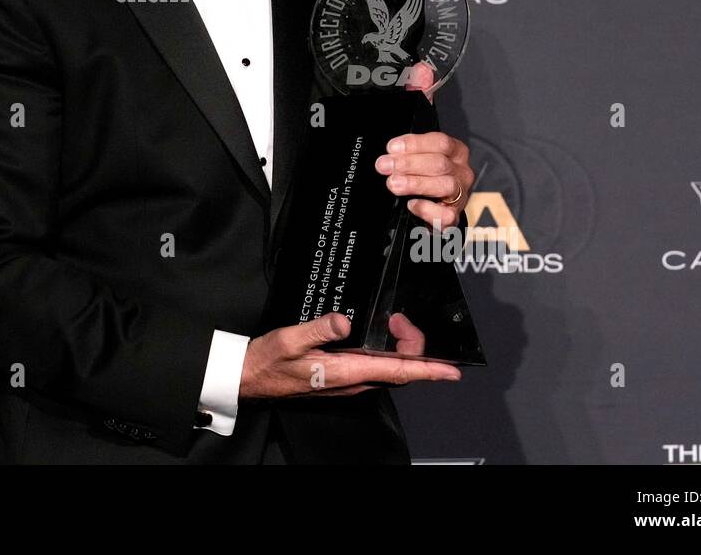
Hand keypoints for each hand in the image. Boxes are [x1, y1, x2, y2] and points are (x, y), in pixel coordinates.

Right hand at [239, 313, 460, 399]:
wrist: (249, 379)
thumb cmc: (267, 362)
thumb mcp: (289, 340)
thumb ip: (318, 329)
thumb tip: (344, 320)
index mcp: (344, 372)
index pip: (396, 372)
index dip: (427, 370)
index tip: (451, 370)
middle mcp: (351, 381)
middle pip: (397, 369)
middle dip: (412, 345)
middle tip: (401, 318)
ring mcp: (347, 381)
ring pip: (387, 367)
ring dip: (398, 347)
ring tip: (394, 322)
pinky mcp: (341, 376)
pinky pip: (374, 366)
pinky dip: (384, 351)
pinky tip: (379, 336)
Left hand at [378, 60, 473, 228]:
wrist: (429, 204)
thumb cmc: (423, 164)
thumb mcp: (418, 131)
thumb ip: (419, 98)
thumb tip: (422, 69)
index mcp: (453, 149)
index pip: (440, 141)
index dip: (415, 144)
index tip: (391, 146)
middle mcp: (460, 170)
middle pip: (440, 164)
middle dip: (409, 164)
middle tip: (383, 166)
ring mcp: (458, 195)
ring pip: (444, 186)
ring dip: (416, 184)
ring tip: (393, 184)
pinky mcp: (451, 217)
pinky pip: (446, 215)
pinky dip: (428, 210)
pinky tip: (412, 205)